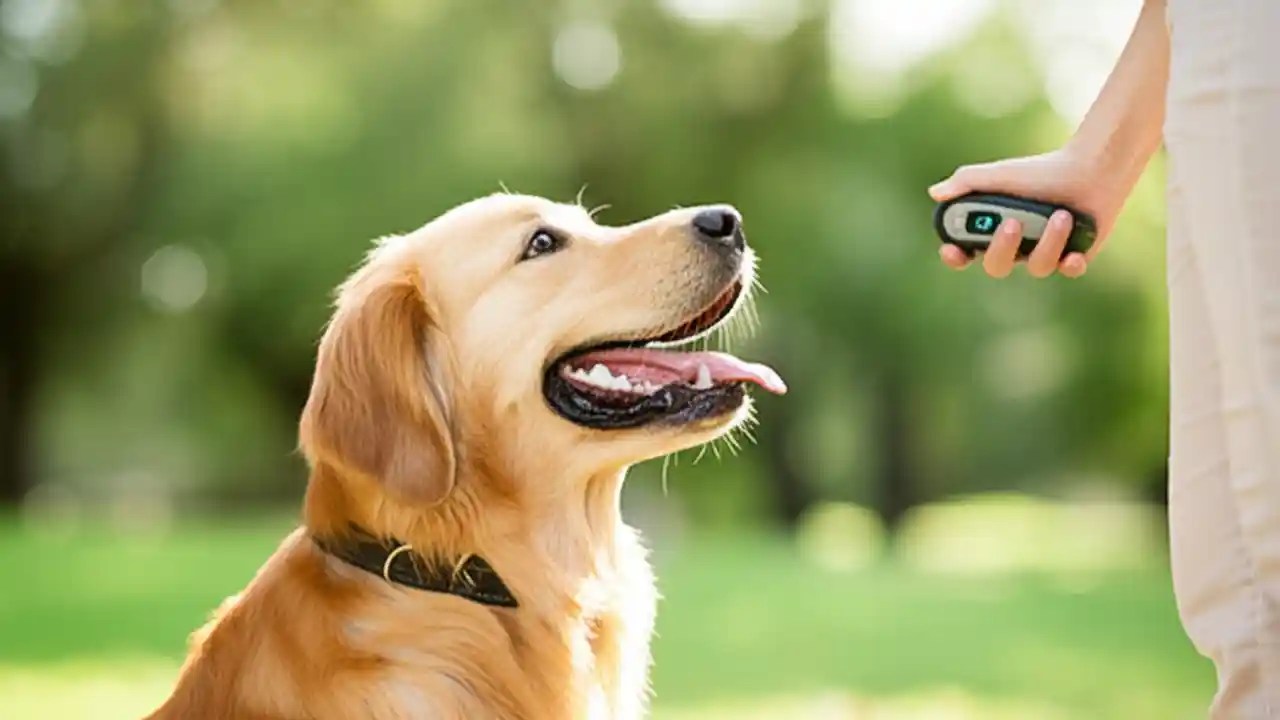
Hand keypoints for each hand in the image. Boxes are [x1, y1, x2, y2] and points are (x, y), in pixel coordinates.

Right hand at [929, 146, 1122, 278]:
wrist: (1092, 167)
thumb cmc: (1042, 170)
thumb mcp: (1001, 173)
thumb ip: (968, 181)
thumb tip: (935, 194)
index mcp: (995, 229)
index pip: (966, 252)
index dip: (956, 256)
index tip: (952, 249)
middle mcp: (1018, 246)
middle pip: (996, 266)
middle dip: (1002, 249)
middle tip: (1012, 224)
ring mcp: (1045, 254)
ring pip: (1037, 267)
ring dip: (1048, 243)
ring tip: (1062, 215)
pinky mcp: (1074, 256)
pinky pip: (1068, 271)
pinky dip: (1070, 265)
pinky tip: (1073, 255)